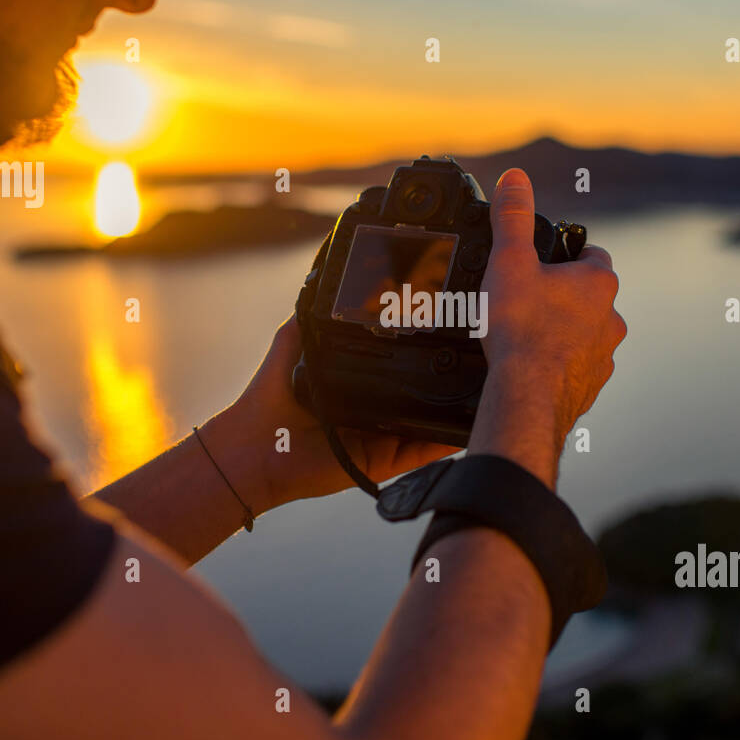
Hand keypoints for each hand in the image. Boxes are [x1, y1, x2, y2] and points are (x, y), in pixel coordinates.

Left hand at [229, 313, 460, 509]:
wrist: (255, 447)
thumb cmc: (269, 398)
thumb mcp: (293, 343)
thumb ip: (311, 316)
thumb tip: (323, 277)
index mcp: (361, 388)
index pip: (401, 369)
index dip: (424, 352)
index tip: (450, 329)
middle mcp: (376, 413)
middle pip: (423, 397)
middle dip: (448, 382)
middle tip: (477, 359)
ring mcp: (382, 439)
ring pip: (430, 425)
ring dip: (455, 412)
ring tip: (483, 390)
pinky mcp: (382, 463)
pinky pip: (421, 452)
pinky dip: (444, 441)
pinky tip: (466, 427)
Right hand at [467, 168, 625, 488]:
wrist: (526, 396)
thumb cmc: (521, 329)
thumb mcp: (510, 261)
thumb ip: (513, 217)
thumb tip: (515, 178)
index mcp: (597, 283)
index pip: (592, 256)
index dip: (568, 255)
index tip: (548, 260)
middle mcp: (610, 319)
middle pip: (589, 298)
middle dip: (564, 297)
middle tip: (529, 300)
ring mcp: (603, 357)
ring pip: (586, 336)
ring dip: (564, 334)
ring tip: (528, 337)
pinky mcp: (590, 389)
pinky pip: (576, 370)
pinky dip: (558, 366)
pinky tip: (532, 369)